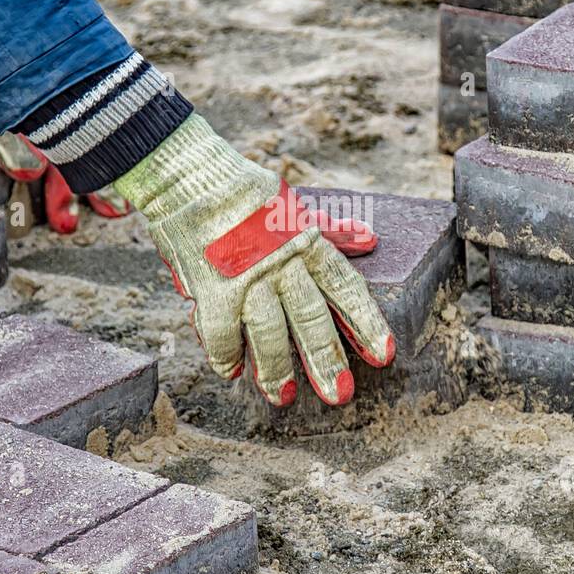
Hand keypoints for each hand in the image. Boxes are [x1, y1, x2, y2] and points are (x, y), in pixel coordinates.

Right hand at [114, 116, 394, 406]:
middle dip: (326, 359)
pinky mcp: (211, 288)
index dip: (366, 322)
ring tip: (284, 397)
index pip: (346, 286)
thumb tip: (369, 239)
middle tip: (340, 395)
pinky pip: (221, 333)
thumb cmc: (243, 192)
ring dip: (277, 370)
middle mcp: (282, 262)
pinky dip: (226, 355)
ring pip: (269, 332)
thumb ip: (329, 229)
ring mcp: (246, 276)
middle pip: (311, 318)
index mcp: (306, 242)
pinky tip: (231, 372)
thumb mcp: (292, 206)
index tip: (385, 354)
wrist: (188, 176)